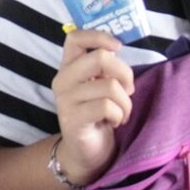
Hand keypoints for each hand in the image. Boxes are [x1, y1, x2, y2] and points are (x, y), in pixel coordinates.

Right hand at [50, 28, 135, 187]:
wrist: (85, 152)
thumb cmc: (98, 115)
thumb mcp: (100, 85)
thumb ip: (104, 67)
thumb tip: (115, 49)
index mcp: (68, 67)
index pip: (75, 37)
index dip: (99, 36)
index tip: (117, 48)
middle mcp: (62, 80)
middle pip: (100, 58)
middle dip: (125, 74)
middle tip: (128, 90)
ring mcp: (65, 100)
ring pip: (109, 86)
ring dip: (126, 102)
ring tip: (122, 112)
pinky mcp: (73, 119)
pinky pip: (107, 107)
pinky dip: (120, 115)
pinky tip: (115, 121)